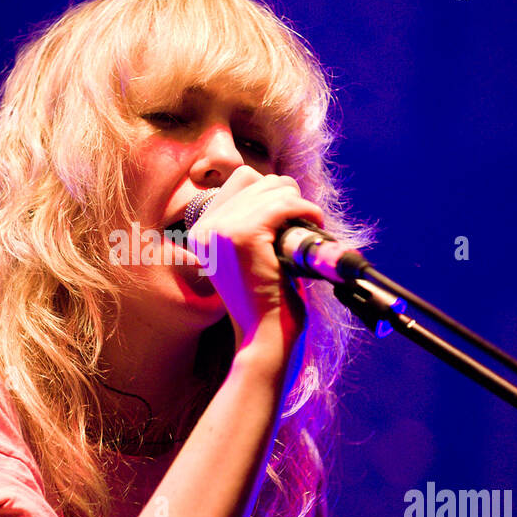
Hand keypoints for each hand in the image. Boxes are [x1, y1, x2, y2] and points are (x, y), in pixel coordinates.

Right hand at [186, 166, 325, 353]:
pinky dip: (306, 210)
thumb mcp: (246, 257)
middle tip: (302, 223)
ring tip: (307, 227)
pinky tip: (316, 223)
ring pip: (273, 189)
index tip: (288, 215)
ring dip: (298, 204)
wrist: (263, 337)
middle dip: (287, 197)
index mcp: (201, 231)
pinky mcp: (244, 236)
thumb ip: (249, 223)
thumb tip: (279, 185)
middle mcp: (205, 227)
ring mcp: (222, 230)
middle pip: (257, 180)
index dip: (271, 192)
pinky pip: (284, 204)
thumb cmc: (265, 300)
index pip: (240, 180)